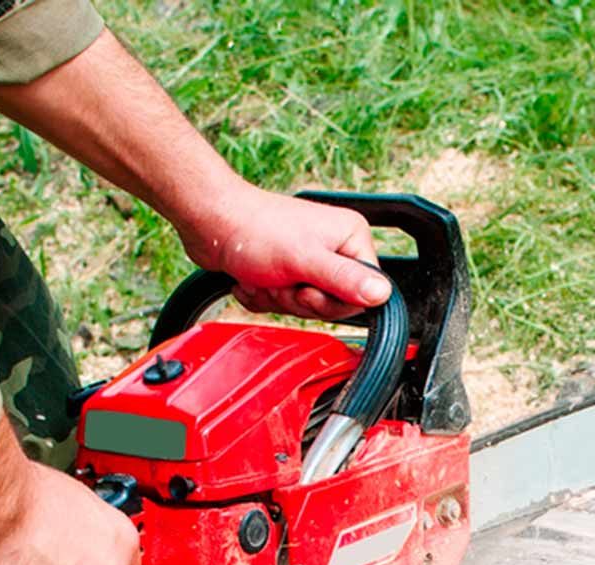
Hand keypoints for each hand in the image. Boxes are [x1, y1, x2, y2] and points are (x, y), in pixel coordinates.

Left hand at [178, 183, 391, 320]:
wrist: (211, 224)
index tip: (306, 289)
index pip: (364, 294)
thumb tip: (383, 295)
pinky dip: (266, 299)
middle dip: (300, 301)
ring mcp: (311, 263)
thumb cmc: (254, 232)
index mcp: (351, 239)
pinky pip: (286, 306)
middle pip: (334, 305)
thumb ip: (345, 280)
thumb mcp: (305, 260)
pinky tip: (254, 280)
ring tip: (265, 277)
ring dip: (279, 300)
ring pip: (307, 309)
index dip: (331, 301)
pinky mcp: (288, 274)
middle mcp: (335, 250)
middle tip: (282, 280)